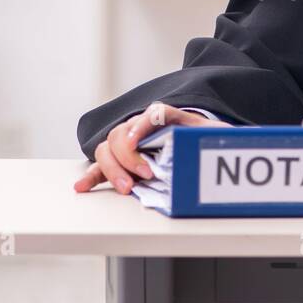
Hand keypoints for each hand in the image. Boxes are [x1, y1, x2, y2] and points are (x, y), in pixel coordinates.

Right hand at [73, 103, 229, 193]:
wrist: (195, 141)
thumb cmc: (203, 139)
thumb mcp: (213, 134)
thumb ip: (213, 135)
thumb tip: (220, 141)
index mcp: (165, 117)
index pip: (153, 115)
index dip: (142, 128)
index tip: (138, 144)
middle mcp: (141, 127)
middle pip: (122, 133)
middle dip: (128, 157)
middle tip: (144, 175)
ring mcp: (128, 143)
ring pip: (107, 148)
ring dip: (112, 168)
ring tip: (125, 187)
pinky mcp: (121, 161)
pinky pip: (101, 165)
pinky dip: (92, 176)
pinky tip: (82, 186)